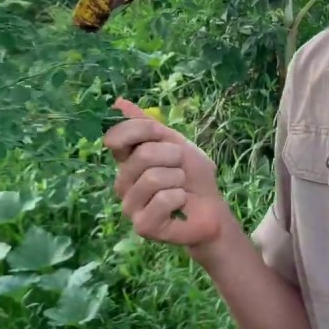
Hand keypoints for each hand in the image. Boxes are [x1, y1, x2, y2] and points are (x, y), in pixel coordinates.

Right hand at [103, 97, 229, 248]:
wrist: (212, 208)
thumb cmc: (192, 175)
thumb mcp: (173, 142)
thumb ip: (146, 125)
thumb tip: (118, 102)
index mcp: (126, 162)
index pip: (116, 137)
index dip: (142, 130)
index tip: (161, 135)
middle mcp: (122, 183)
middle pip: (142, 155)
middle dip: (172, 156)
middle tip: (180, 167)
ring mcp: (130, 206)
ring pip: (153, 178)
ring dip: (178, 178)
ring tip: (181, 187)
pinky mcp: (143, 226)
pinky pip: (163, 200)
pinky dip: (180, 197)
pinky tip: (181, 204)